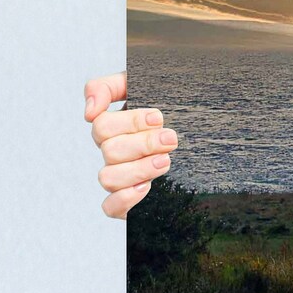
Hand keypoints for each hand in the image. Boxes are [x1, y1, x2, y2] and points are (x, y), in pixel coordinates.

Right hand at [84, 72, 177, 218]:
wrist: (203, 134)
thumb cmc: (171, 106)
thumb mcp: (143, 85)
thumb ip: (108, 87)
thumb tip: (89, 111)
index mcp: (115, 127)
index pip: (102, 126)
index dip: (130, 122)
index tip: (159, 118)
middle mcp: (114, 152)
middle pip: (109, 151)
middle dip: (143, 144)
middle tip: (171, 139)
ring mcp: (120, 176)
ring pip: (108, 178)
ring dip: (138, 169)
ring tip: (165, 161)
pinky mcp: (128, 201)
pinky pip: (110, 207)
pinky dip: (125, 198)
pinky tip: (147, 187)